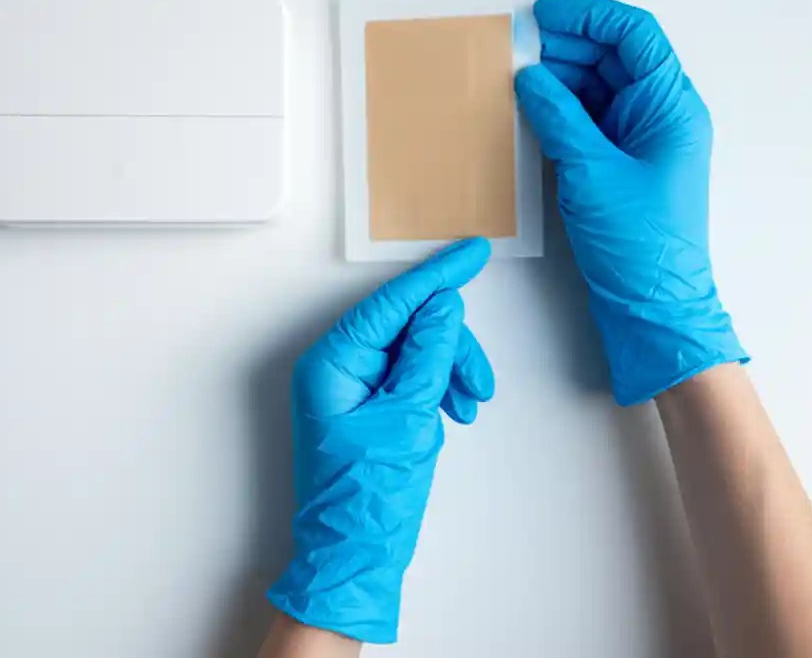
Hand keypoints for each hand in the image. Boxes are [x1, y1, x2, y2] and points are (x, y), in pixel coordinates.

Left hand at [267, 238, 494, 643]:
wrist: (355, 559)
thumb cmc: (367, 499)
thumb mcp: (408, 418)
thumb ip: (427, 355)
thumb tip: (443, 307)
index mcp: (332, 364)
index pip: (391, 302)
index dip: (437, 277)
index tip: (473, 252)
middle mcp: (336, 368)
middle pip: (406, 326)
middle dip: (450, 346)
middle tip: (478, 381)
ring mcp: (350, 388)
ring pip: (414, 351)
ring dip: (449, 370)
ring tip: (468, 406)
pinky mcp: (366, 407)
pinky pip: (409, 377)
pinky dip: (437, 388)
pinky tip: (454, 412)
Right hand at [515, 0, 747, 404]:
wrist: (653, 310)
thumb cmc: (641, 247)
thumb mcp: (592, 173)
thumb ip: (560, 118)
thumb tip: (531, 78)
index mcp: (671, 108)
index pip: (635, 36)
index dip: (589, 16)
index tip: (543, 16)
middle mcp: (660, 119)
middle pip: (615, 59)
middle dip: (567, 47)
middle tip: (516, 47)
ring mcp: (640, 144)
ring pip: (598, 91)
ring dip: (559, 80)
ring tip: (514, 78)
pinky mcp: (619, 170)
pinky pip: (588, 124)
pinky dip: (559, 113)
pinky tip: (527, 113)